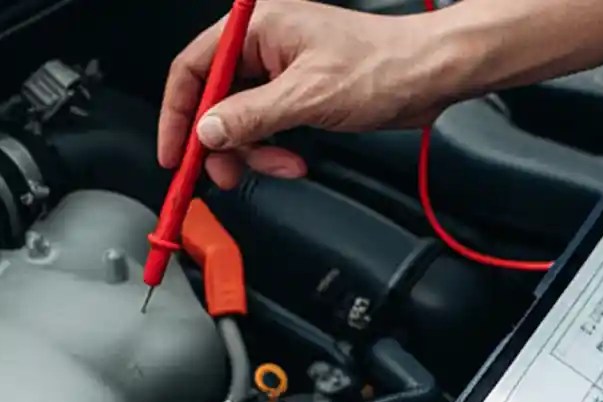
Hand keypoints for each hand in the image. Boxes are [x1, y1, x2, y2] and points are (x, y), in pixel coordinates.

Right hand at [160, 0, 466, 188]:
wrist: (429, 75)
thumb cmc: (383, 67)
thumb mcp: (308, 96)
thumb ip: (251, 115)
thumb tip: (206, 131)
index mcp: (257, 26)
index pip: (193, 68)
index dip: (178, 113)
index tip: (173, 153)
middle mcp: (264, 44)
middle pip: (215, 98)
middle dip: (221, 142)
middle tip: (226, 174)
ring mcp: (282, 69)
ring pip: (241, 118)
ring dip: (254, 150)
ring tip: (280, 165)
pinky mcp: (300, 92)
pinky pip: (268, 125)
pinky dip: (274, 148)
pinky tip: (292, 160)